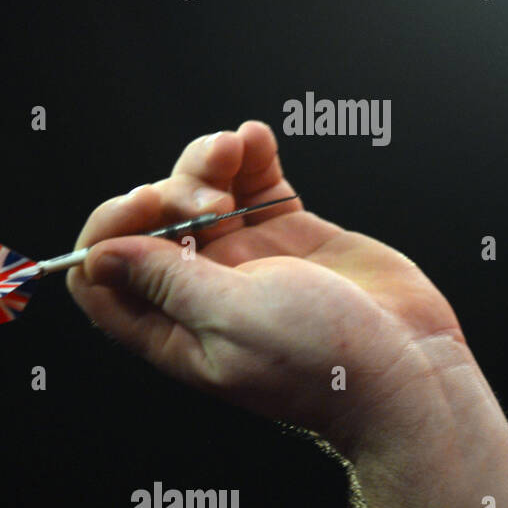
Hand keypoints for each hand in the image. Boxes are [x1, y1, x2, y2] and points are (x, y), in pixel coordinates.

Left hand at [65, 121, 467, 445]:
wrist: (409, 369)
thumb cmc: (319, 363)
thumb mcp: (229, 320)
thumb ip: (164, 281)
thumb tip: (98, 259)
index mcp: (168, 326)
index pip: (100, 276)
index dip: (107, 233)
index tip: (140, 207)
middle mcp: (197, 291)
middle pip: (148, 224)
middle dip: (169, 193)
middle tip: (211, 201)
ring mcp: (243, 258)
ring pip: (197, 192)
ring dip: (205, 161)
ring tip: (234, 148)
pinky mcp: (287, 232)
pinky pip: (252, 181)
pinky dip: (248, 154)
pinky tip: (254, 138)